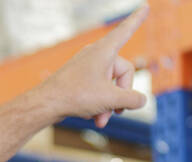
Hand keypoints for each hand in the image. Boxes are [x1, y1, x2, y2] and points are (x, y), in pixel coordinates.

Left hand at [41, 5, 148, 128]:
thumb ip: (132, 99)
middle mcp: (96, 54)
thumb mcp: (110, 99)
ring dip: (108, 105)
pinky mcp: (79, 79)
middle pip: (122, 74)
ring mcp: (87, 66)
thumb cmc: (76, 96)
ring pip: (109, 86)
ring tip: (101, 120)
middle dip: (120, 97)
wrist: (45, 104)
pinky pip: (97, 90)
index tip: (146, 6)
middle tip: (116, 112)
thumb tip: (141, 100)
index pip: (126, 31)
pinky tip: (91, 117)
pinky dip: (98, 104)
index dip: (137, 20)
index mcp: (105, 50)